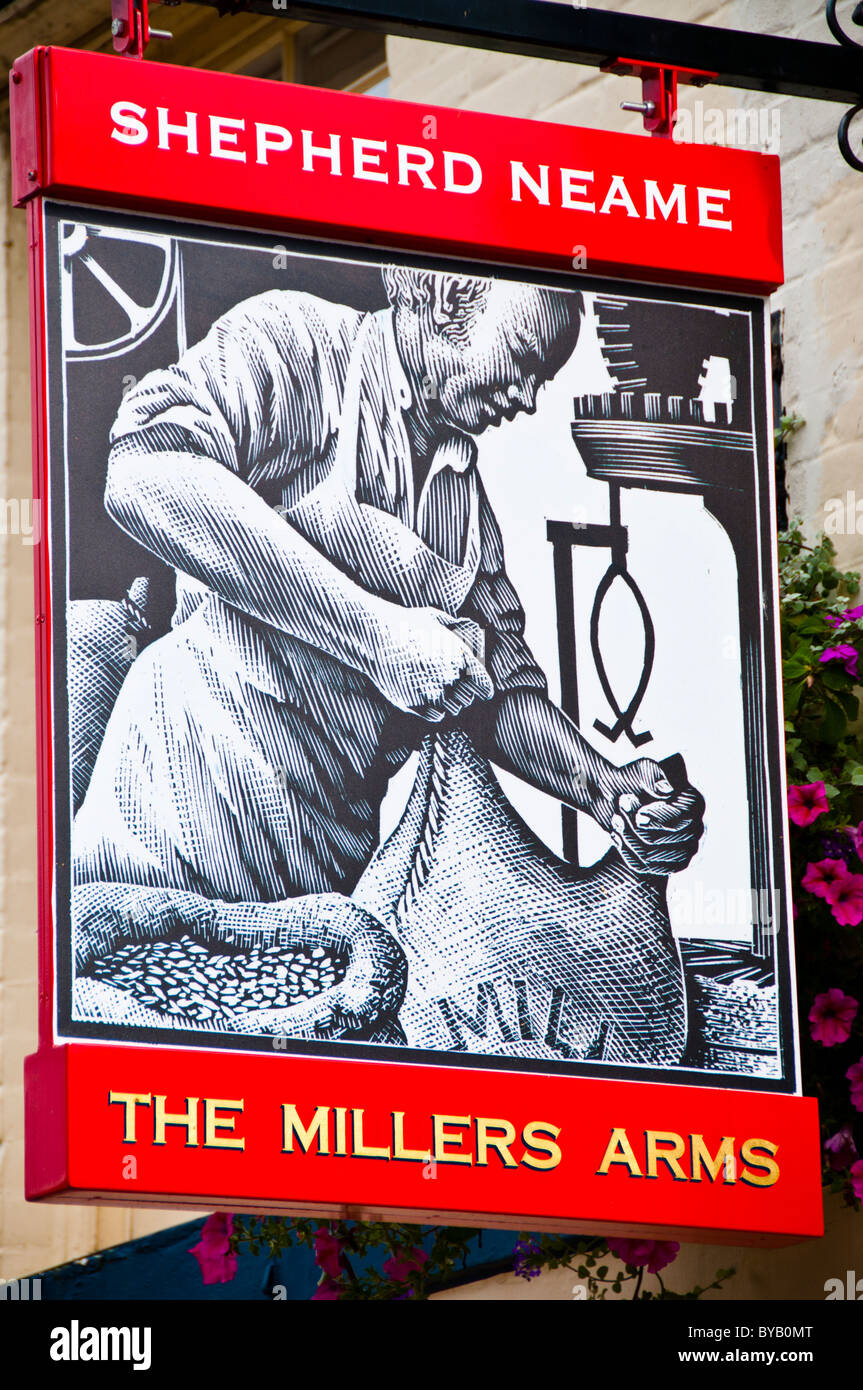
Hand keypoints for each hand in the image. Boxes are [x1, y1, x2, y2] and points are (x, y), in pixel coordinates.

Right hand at [371, 607, 493, 721]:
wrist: (374, 635)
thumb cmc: (404, 623)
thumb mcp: (435, 618)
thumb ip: (455, 627)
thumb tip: (470, 628)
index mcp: (461, 657)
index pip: (483, 685)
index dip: (482, 689)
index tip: (480, 691)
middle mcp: (450, 676)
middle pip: (467, 698)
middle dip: (461, 692)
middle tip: (448, 684)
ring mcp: (433, 692)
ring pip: (453, 708)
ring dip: (447, 701)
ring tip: (434, 688)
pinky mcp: (415, 704)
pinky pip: (436, 716)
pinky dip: (432, 709)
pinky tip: (424, 694)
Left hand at [603, 757, 704, 875]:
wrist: (612, 796)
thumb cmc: (630, 779)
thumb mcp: (639, 770)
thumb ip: (652, 776)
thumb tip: (666, 790)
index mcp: (694, 804)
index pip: (683, 820)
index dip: (659, 819)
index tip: (639, 814)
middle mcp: (695, 828)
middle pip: (664, 840)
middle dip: (635, 826)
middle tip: (620, 806)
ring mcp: (683, 850)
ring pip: (650, 855)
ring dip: (627, 837)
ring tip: (616, 820)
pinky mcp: (666, 865)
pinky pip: (643, 867)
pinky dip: (625, 852)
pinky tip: (616, 836)